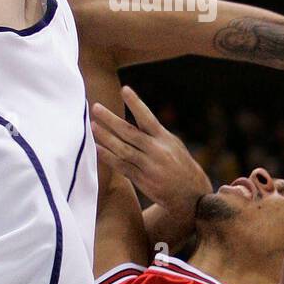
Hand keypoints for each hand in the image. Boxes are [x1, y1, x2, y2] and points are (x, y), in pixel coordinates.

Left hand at [91, 86, 212, 216]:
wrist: (191, 195)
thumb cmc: (181, 165)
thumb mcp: (173, 145)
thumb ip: (155, 133)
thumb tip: (137, 118)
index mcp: (165, 138)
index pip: (148, 117)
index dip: (136, 103)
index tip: (124, 89)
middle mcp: (156, 150)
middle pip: (129, 132)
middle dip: (111, 119)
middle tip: (96, 107)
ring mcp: (149, 166)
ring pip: (122, 149)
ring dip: (105, 137)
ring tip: (92, 126)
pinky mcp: (142, 180)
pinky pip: (121, 166)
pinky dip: (108, 156)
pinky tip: (97, 148)